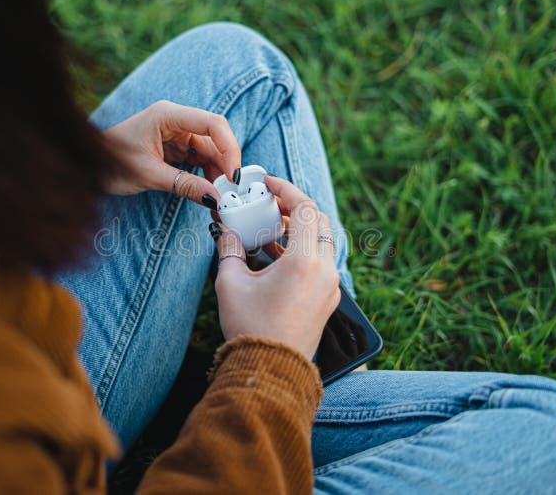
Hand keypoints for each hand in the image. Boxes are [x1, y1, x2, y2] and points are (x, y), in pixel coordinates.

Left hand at [101, 100, 240, 205]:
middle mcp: (176, 120)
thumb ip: (184, 185)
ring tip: (220, 195)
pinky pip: (198, 159)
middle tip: (230, 190)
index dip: (229, 148)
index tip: (233, 175)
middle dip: (225, 163)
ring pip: (209, 151)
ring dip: (217, 172)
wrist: (88, 167)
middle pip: (214, 138)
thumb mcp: (149, 175)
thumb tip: (215, 198)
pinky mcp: (174, 147)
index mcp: (168, 115)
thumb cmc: (110, 162)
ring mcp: (176, 133)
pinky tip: (209, 190)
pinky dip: (206, 175)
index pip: (212, 124)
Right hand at [212, 176, 340, 358]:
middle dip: (295, 207)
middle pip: (318, 221)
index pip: (305, 208)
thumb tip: (226, 232)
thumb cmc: (251, 329)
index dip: (286, 190)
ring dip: (298, 230)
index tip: (268, 183)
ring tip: (270, 228)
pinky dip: (301, 251)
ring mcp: (330, 287)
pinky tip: (276, 255)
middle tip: (270, 204)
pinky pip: (319, 263)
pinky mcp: (326, 301)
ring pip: (321, 242)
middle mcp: (325, 272)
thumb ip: (229, 250)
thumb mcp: (231, 284)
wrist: (269, 372)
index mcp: (306, 262)